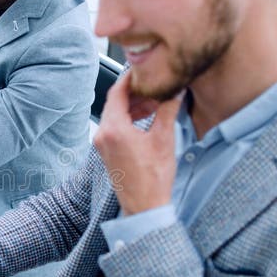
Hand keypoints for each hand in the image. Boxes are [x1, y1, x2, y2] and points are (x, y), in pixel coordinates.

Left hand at [94, 73, 180, 215]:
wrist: (144, 207)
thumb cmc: (153, 179)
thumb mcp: (164, 139)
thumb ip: (167, 110)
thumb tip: (175, 91)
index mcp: (113, 129)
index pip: (117, 91)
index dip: (130, 77)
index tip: (142, 69)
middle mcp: (102, 134)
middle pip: (115, 102)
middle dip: (135, 92)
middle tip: (153, 87)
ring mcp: (102, 144)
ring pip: (115, 114)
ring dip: (133, 106)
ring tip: (154, 104)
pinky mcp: (106, 152)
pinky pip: (114, 127)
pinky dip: (128, 119)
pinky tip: (145, 119)